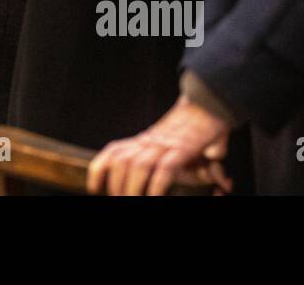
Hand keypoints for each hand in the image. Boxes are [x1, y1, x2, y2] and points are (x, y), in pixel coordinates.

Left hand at [86, 96, 233, 195]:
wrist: (210, 103)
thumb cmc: (193, 128)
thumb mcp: (171, 142)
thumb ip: (165, 159)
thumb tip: (176, 175)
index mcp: (144, 139)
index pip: (114, 151)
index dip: (99, 169)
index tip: (93, 188)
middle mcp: (150, 140)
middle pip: (122, 161)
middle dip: (116, 185)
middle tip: (116, 199)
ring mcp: (165, 144)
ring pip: (138, 166)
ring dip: (132, 188)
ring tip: (131, 200)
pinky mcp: (184, 149)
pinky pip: (165, 169)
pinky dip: (157, 186)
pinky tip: (154, 197)